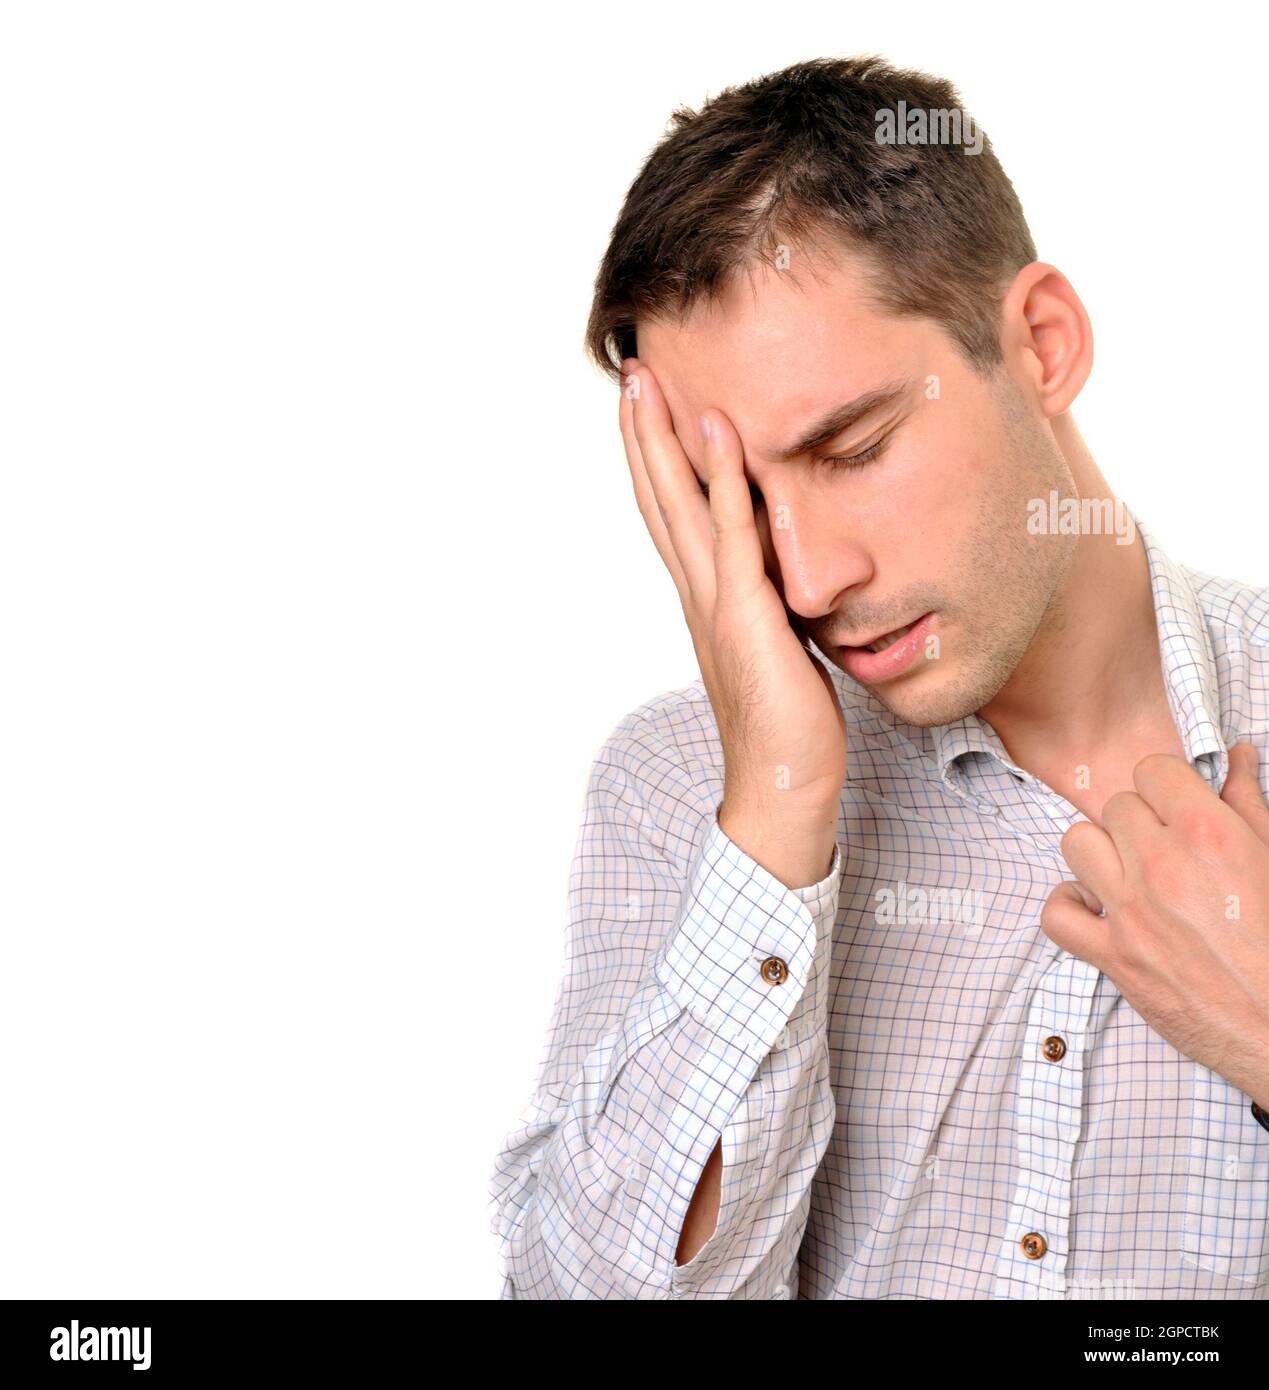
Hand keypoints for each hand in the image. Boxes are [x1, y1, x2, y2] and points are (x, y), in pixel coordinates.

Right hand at [618, 358, 845, 887]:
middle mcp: (699, 592)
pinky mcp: (746, 614)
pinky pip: (734, 533)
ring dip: (661, 441)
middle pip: (660, 498)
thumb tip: (787, 574)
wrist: (783, 786)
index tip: (648, 407)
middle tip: (630, 373)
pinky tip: (717, 431)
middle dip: (642, 436)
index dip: (655, 459)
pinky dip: (723, 479)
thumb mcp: (780, 645)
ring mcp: (715, 601)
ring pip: (680, 506)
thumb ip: (773, 603)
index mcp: (706, 597)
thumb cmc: (789, 726)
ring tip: (647, 384)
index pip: (673, 514)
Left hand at [1040, 743, 1268, 1108]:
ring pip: (1077, 845)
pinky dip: (1069, 908)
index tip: (1178, 809)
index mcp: (1207, 834)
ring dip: (1100, 855)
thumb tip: (1235, 755)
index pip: (1151, 770)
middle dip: (1139, 823)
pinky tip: (1098, 910)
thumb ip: (1247, 802)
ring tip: (1129, 873)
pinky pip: (1056, 914)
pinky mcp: (1114, 957)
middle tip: (1165, 851)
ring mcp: (1132, 912)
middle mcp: (1162, 866)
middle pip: (1115, 806)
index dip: (1166, 787)